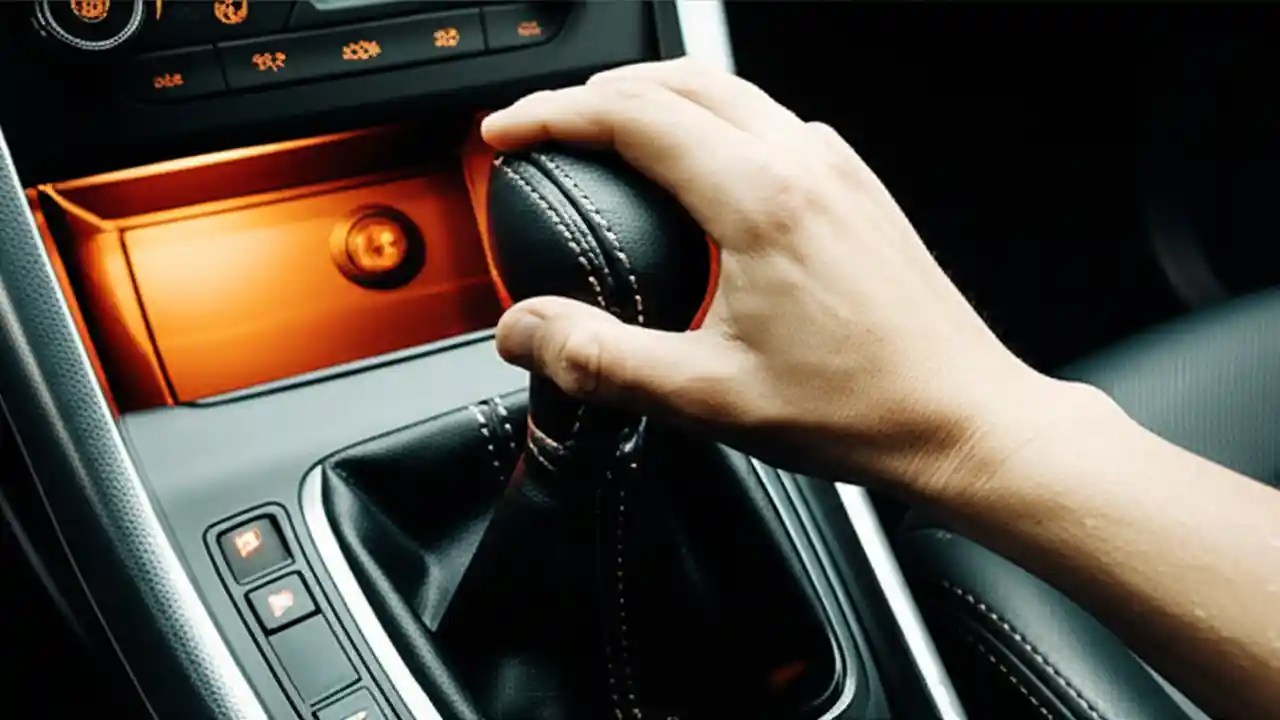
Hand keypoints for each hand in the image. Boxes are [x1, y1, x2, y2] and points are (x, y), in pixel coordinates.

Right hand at [482, 58, 1088, 495]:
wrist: (963, 419)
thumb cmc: (863, 407)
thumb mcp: (708, 396)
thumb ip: (600, 360)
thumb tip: (525, 332)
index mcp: (761, 198)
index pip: (632, 116)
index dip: (553, 117)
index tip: (508, 133)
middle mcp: (805, 162)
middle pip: (678, 81)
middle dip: (596, 94)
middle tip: (546, 129)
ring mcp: (838, 168)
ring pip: (728, 92)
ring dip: (655, 100)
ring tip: (605, 137)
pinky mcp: (857, 189)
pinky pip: (767, 122)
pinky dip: (709, 124)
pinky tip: (694, 171)